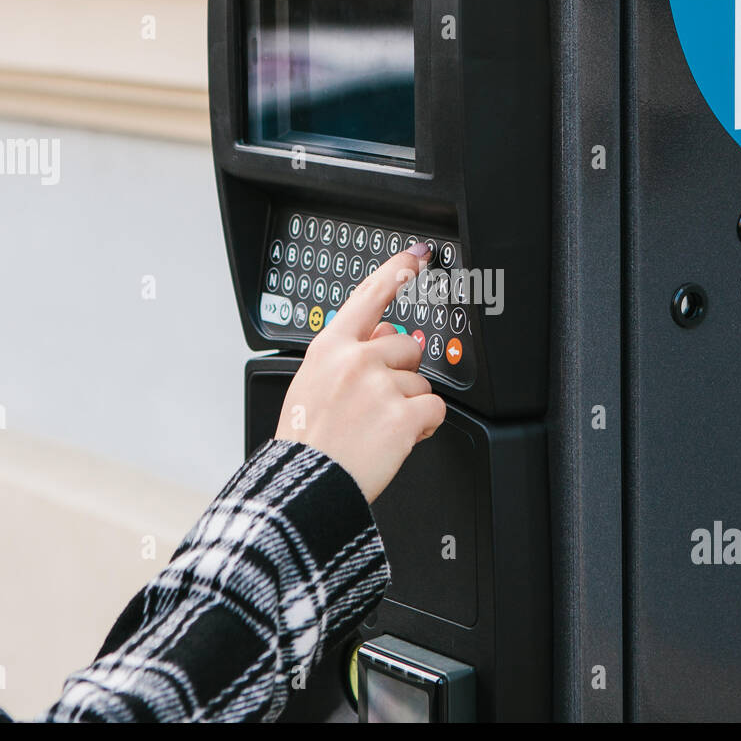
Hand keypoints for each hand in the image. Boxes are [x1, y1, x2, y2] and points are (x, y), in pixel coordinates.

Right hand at [275, 244, 446, 502]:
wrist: (305, 484)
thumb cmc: (307, 442)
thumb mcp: (311, 385)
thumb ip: (346, 356)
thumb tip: (382, 335)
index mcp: (330, 348)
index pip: (368, 297)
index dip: (397, 271)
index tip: (417, 256)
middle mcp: (357, 360)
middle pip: (406, 347)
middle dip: (401, 373)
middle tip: (375, 404)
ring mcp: (380, 387)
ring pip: (420, 382)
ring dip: (408, 405)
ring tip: (377, 428)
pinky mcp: (402, 416)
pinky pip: (434, 409)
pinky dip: (423, 426)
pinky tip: (397, 439)